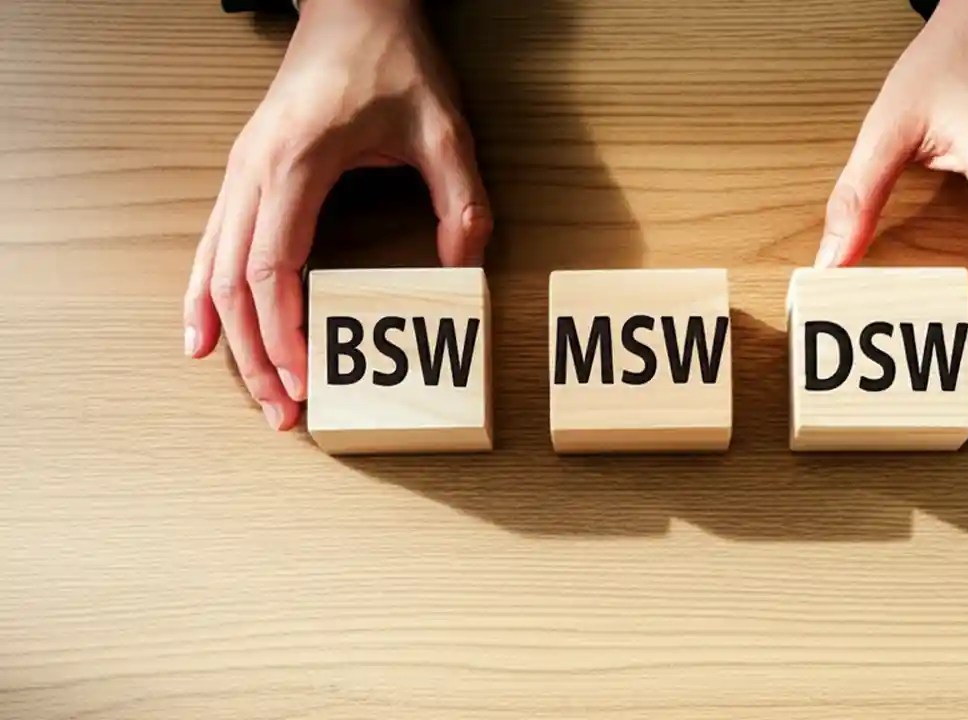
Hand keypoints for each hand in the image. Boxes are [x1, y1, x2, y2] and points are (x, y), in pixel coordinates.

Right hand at [183, 0, 490, 430]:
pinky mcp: (244, 172)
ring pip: (213, 269)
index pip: (272, 268)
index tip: (309, 379)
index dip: (285, 333)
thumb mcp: (444, 127)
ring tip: (254, 392)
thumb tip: (463, 266)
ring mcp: (241, 171)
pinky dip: (203, 295)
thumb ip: (460, 199)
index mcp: (296, 164)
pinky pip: (210, 244)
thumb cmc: (393, 60)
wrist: (355, 4)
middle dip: (257, 356)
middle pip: (235, 283)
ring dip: (229, 337)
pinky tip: (200, 333)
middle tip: (286, 413)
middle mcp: (253, 171)